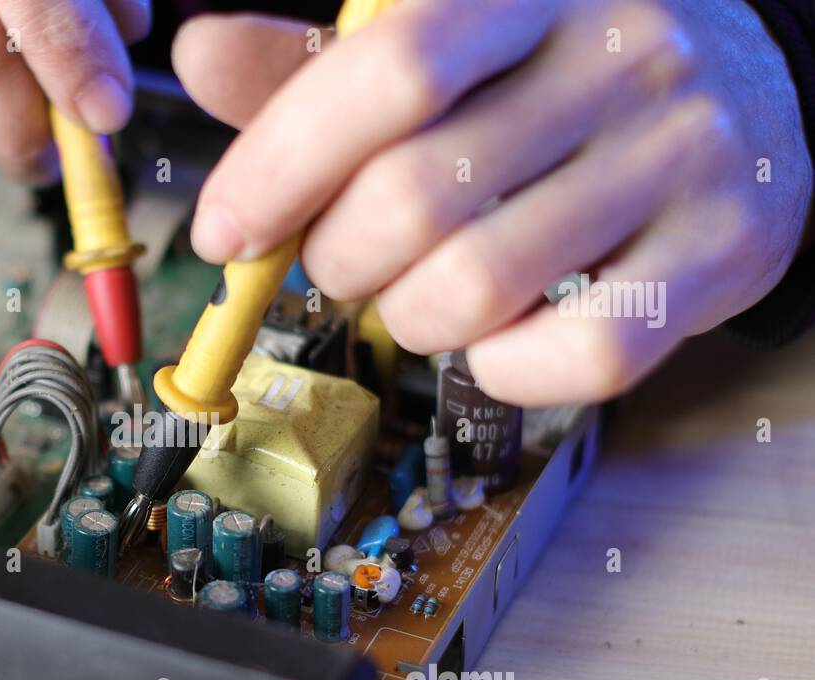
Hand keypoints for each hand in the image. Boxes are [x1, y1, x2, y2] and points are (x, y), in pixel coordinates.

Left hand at [174, 0, 812, 404]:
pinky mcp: (723, 251)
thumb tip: (200, 54)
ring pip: (480, 287)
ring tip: (417, 293)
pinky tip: (498, 335)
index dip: (280, 165)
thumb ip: (324, 64)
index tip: (223, 232)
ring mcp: (682, 154)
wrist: (750, 87)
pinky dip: (505, 368)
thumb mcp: (450, 39)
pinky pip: (580, 356)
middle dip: (335, 260)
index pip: (388, 73)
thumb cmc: (559, 72)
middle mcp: (622, 55)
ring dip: (410, 319)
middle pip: (414, 198)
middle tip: (336, 262)